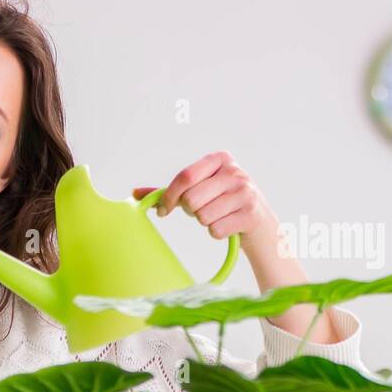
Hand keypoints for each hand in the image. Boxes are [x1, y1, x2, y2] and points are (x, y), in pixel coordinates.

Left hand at [134, 151, 278, 251]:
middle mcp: (235, 172)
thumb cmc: (220, 202)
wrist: (257, 221)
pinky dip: (216, 232)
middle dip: (190, 211)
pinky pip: (215, 230)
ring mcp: (245, 192)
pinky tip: (227, 225)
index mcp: (219, 159)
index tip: (164, 211)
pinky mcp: (250, 214)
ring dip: (204, 222)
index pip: (185, 177)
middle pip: (191, 199)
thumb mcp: (198, 189)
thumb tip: (134, 194)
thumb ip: (168, 191)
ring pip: (203, 216)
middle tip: (201, 210)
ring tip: (217, 215)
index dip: (169, 197)